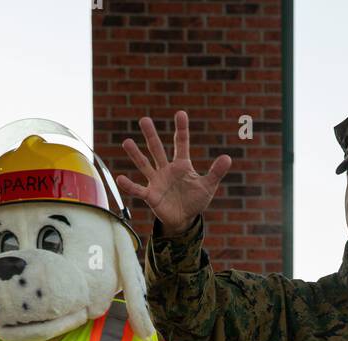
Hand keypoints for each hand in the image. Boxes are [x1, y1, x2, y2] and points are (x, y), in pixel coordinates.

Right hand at [118, 110, 231, 235]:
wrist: (184, 218)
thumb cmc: (195, 200)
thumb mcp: (208, 186)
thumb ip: (215, 172)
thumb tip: (227, 158)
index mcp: (181, 165)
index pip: (181, 143)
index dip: (182, 129)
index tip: (181, 114)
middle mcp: (166, 169)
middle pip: (157, 149)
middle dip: (151, 135)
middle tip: (144, 119)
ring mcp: (157, 181)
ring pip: (145, 164)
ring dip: (136, 154)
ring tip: (126, 142)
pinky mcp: (151, 195)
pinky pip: (138, 189)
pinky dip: (130, 185)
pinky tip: (120, 178)